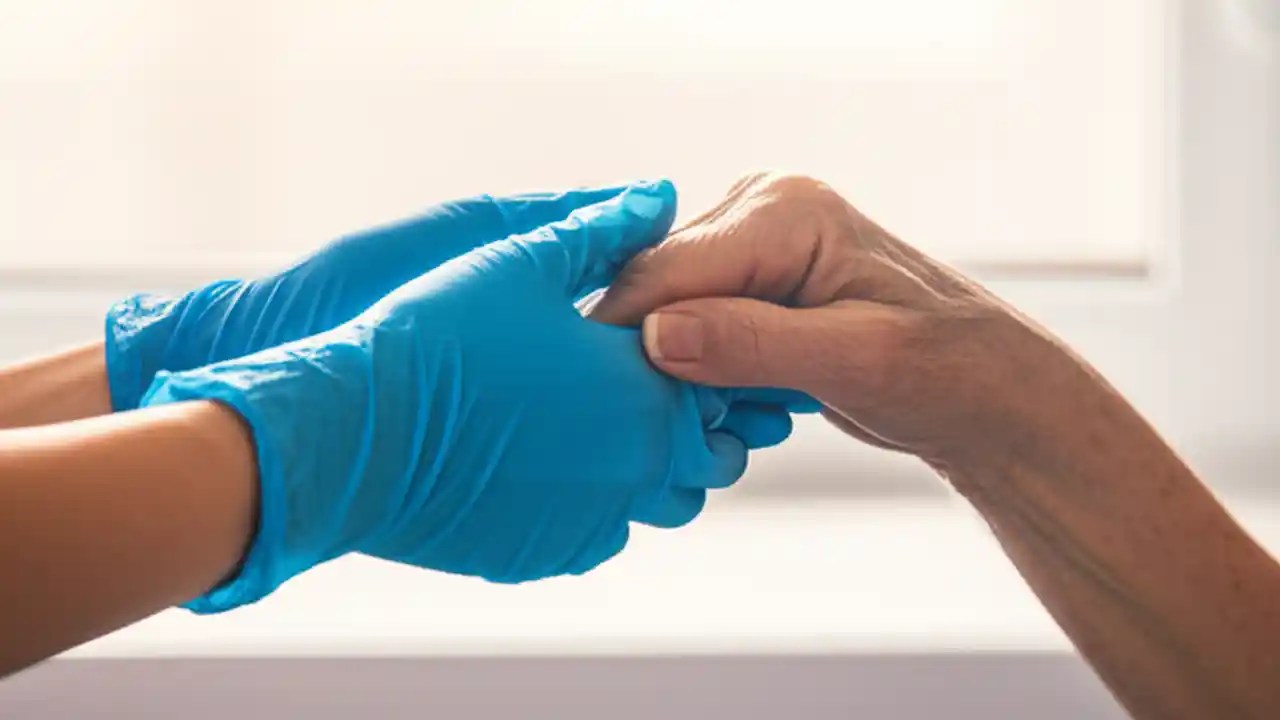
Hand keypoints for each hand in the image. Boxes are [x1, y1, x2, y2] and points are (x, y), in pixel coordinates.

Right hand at [140, 181, 762, 611]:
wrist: (353, 435)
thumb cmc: (434, 336)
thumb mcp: (518, 259)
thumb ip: (602, 229)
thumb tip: (660, 193)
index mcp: (643, 383)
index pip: (717, 373)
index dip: (709, 351)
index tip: (694, 337)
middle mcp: (638, 460)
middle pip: (710, 451)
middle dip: (699, 421)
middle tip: (662, 388)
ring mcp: (598, 516)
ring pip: (666, 500)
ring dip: (657, 467)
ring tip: (613, 430)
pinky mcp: (553, 553)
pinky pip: (605, 533)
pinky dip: (601, 503)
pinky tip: (562, 468)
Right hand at [590, 172, 1096, 476]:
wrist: (988, 394)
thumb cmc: (947, 372)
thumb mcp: (855, 362)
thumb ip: (752, 343)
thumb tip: (655, 336)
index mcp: (784, 211)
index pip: (665, 268)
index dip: (625, 336)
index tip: (605, 406)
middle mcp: (761, 212)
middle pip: (659, 291)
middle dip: (655, 363)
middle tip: (676, 433)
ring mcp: (754, 248)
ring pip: (668, 315)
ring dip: (679, 379)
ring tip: (721, 429)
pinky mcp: (754, 286)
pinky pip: (693, 329)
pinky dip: (701, 378)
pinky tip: (736, 414)